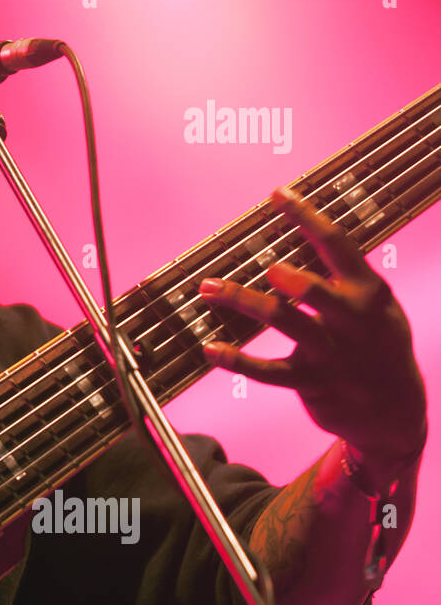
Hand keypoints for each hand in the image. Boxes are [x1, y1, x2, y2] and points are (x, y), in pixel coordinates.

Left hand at [197, 186, 427, 486]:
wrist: (396, 410)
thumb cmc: (377, 345)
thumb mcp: (375, 308)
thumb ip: (342, 278)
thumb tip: (293, 246)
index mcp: (367, 291)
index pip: (337, 244)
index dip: (306, 217)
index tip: (278, 194)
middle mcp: (351, 319)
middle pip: (312, 288)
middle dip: (283, 275)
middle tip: (260, 264)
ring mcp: (332, 352)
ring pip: (283, 320)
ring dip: (241, 301)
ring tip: (209, 289)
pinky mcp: (312, 382)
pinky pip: (268, 371)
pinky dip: (236, 360)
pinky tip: (210, 349)